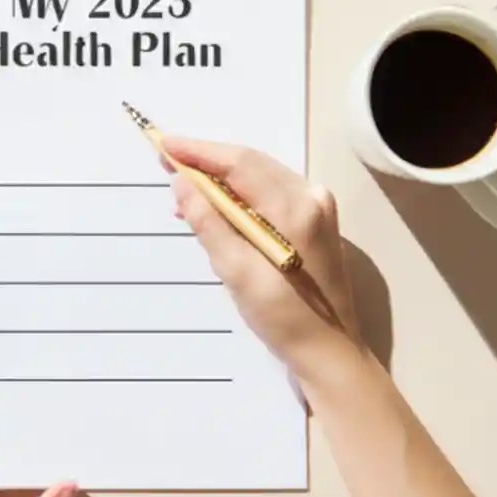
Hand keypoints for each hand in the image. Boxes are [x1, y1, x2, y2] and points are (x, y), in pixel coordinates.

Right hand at [163, 137, 362, 382]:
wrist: (331, 351)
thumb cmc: (284, 319)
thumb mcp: (238, 273)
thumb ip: (209, 223)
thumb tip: (182, 184)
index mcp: (295, 209)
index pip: (240, 164)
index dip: (199, 152)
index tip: (165, 144)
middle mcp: (311, 197)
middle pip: (251, 165)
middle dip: (208, 162)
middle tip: (168, 162)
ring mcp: (318, 208)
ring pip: (260, 178)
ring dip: (222, 181)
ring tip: (184, 194)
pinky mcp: (316, 222)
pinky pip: (271, 195)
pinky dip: (241, 197)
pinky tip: (217, 211)